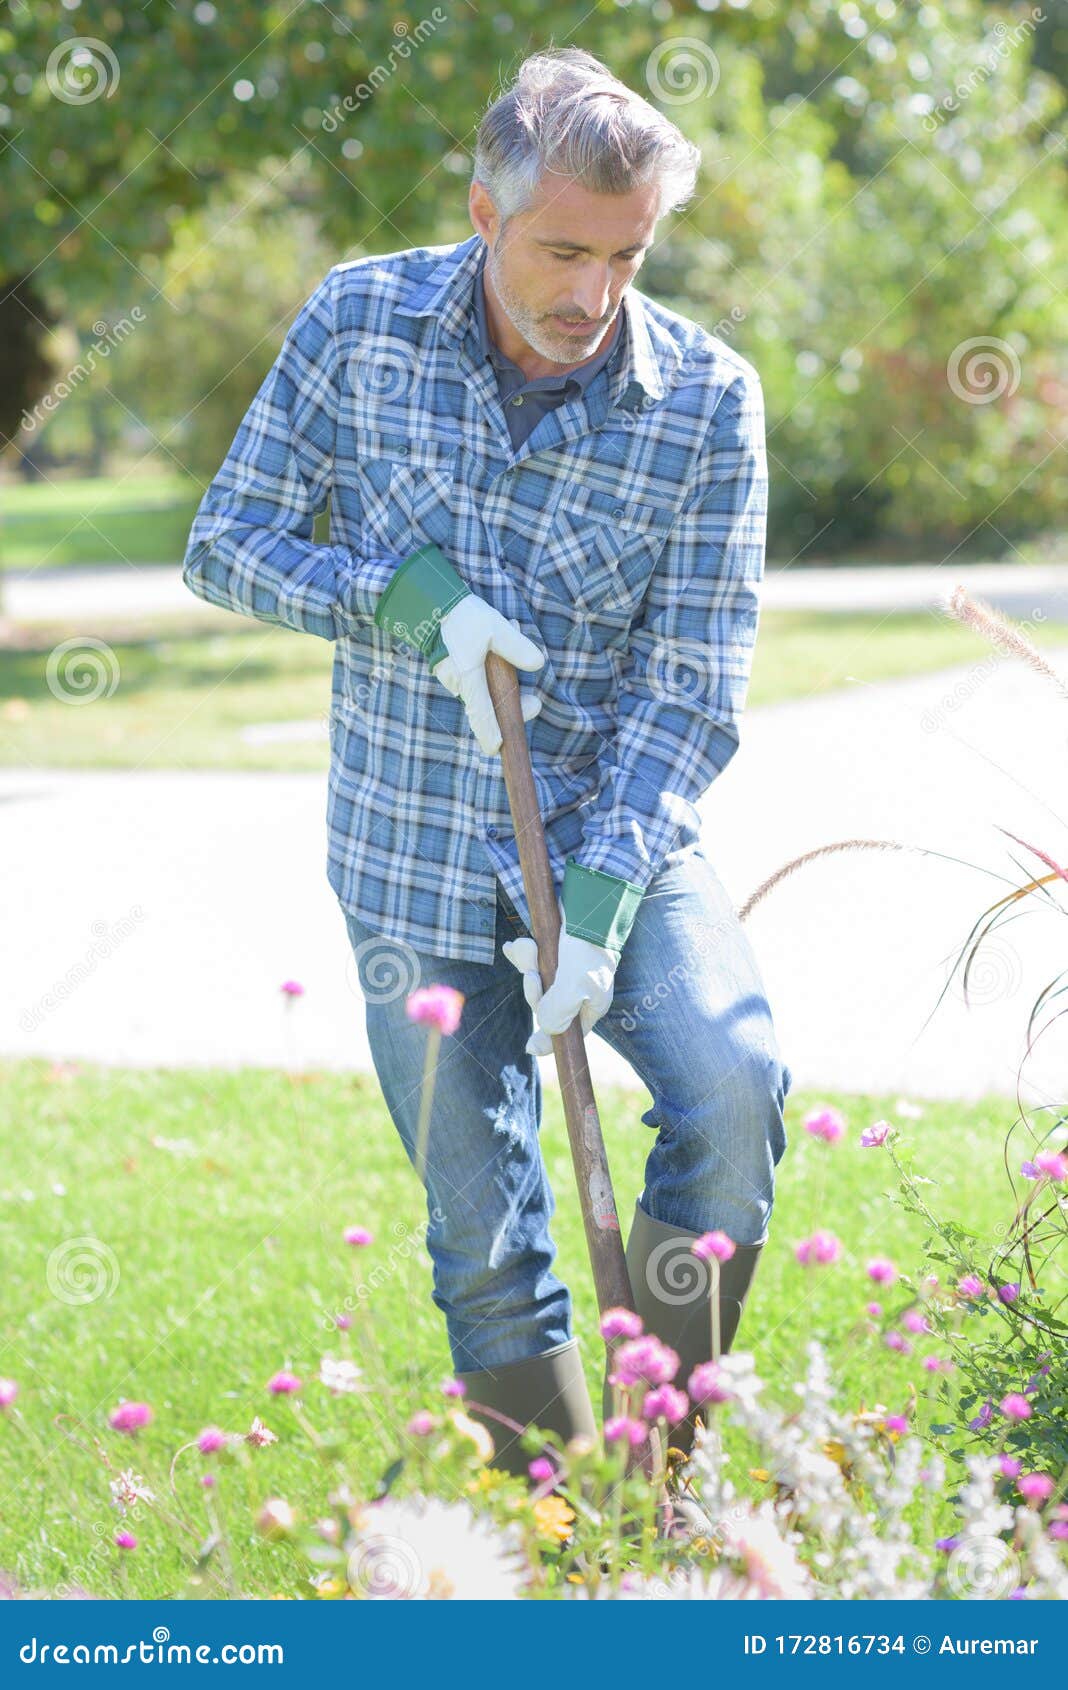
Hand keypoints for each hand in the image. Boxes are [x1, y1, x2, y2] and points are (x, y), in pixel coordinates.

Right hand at [431, 594, 543, 753]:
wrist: (431, 605)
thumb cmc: (462, 617)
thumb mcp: (496, 627)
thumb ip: (517, 647)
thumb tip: (537, 664)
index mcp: (468, 677)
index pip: (481, 713)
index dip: (489, 732)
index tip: (496, 748)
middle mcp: (459, 683)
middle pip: (487, 706)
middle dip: (511, 708)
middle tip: (535, 704)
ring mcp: (455, 678)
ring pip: (482, 693)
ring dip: (502, 686)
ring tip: (518, 666)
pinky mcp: (454, 670)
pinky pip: (476, 682)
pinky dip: (490, 678)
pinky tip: (498, 656)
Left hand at [502, 928, 617, 1056]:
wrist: (589, 904)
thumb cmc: (587, 947)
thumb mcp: (575, 986)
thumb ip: (558, 1011)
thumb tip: (546, 1029)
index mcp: (589, 1004)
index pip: (568, 1032)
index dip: (549, 1041)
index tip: (529, 1047)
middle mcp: (576, 990)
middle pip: (545, 1004)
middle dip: (533, 988)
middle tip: (532, 974)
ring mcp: (564, 970)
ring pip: (536, 979)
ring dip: (526, 964)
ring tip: (527, 946)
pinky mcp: (554, 951)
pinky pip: (532, 959)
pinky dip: (522, 953)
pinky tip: (512, 947)